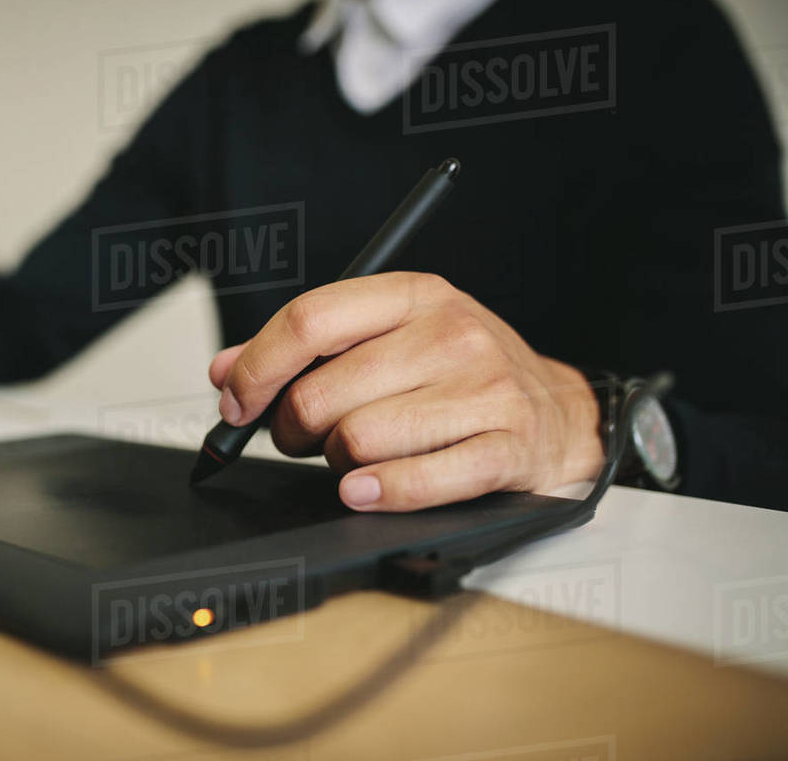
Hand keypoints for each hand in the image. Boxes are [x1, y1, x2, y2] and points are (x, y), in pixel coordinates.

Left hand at [208, 273, 603, 510]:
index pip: (309, 320)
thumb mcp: (389, 336)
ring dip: (338, 462)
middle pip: (321, 393)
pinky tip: (362, 490)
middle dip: (294, 429)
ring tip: (356, 455)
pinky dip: (377, 493)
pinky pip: (416, 481)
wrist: (559, 411)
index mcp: (413, 294)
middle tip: (307, 436)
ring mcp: (483, 390)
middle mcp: (450, 333)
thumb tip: (227, 372)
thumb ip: (305, 347)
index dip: (257, 368)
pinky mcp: (506, 448)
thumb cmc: (459, 373)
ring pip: (356, 440)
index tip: (235, 400)